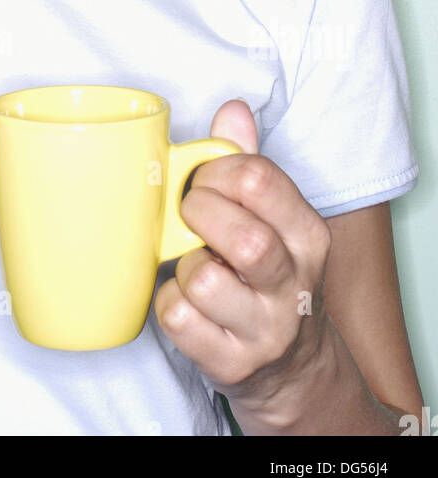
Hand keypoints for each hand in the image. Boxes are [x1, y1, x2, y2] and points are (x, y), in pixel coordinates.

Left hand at [153, 99, 332, 414]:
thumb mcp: (274, 219)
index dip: (214, 171)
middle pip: (242, 237)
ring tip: (192, 264)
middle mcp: (295, 283)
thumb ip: (250, 164)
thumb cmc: (269, 276)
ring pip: (203, 279)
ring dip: (182, 265)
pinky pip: (177, 319)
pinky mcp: (232, 363)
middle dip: (198, 215)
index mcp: (308, 235)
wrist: (290, 368)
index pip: (259, 179)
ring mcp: (266, 329)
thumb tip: (232, 109)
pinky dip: (168, 303)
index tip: (201, 181)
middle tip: (189, 218)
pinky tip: (184, 299)